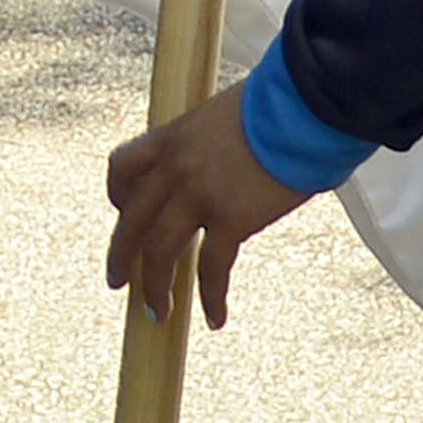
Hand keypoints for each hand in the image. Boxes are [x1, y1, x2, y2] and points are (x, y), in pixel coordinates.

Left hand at [106, 88, 315, 329]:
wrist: (305, 106)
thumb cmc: (277, 104)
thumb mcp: (225, 114)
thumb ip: (210, 143)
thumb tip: (225, 163)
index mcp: (172, 135)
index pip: (123, 165)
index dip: (117, 195)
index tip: (122, 213)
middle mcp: (176, 166)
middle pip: (133, 219)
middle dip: (121, 255)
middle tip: (117, 280)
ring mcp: (200, 194)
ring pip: (160, 252)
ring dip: (155, 287)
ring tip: (156, 313)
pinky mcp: (232, 218)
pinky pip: (213, 269)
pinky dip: (212, 297)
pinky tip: (214, 317)